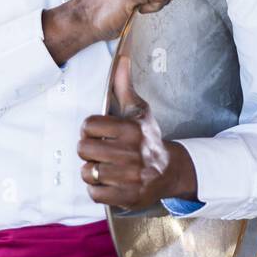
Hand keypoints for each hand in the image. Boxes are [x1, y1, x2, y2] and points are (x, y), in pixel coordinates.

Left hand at [77, 55, 196, 210]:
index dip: (89, 130)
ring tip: (104, 168)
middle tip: (99, 152)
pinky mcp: (129, 196)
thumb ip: (124, 88)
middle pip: (84, 149)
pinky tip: (108, 182)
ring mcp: (130, 176)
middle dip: (88, 151)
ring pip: (88, 172)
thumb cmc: (149, 139)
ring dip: (92, 171)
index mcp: (130, 130)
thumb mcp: (140, 112)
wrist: (171, 170)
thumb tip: (121, 60)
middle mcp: (131, 153)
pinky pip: (96, 193)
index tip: (97, 134)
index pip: (89, 126)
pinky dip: (97, 189)